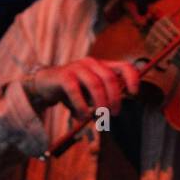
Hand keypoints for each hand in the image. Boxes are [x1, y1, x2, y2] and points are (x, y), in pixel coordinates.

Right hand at [23, 57, 140, 119]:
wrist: (45, 84)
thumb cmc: (74, 91)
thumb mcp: (91, 93)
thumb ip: (104, 98)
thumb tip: (116, 109)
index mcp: (103, 66)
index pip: (125, 66)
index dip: (133, 79)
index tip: (134, 94)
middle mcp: (92, 63)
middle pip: (110, 78)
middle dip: (115, 98)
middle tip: (114, 113)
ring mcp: (77, 67)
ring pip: (95, 84)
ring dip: (100, 103)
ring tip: (100, 116)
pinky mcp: (63, 76)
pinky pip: (75, 90)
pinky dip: (82, 105)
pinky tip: (83, 116)